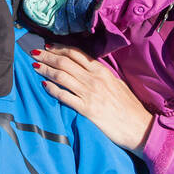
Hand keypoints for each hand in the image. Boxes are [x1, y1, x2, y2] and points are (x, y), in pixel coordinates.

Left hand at [31, 45, 154, 150]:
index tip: (48, 46)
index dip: (60, 48)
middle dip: (47, 56)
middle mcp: (94, 79)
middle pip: (65, 62)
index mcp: (102, 71)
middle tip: (34, 52)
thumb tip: (87, 68)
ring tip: (34, 65)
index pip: (76, 54)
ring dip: (45, 69)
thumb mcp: (116, 83)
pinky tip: (43, 85)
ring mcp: (89, 94)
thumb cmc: (129, 106)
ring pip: (61, 76)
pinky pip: (64, 96)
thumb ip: (101, 75)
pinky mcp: (86, 109)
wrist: (139, 127)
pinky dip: (52, 89)